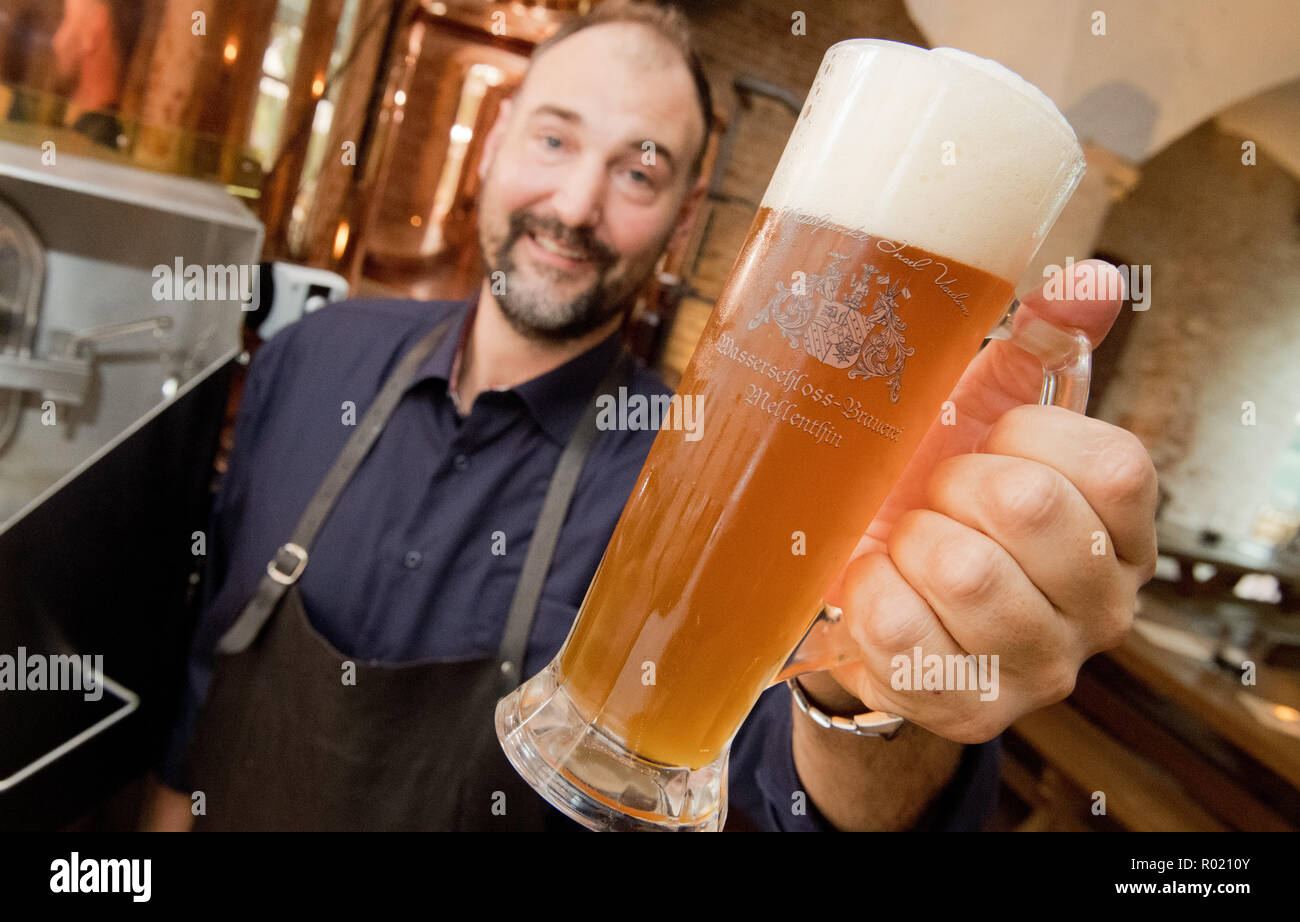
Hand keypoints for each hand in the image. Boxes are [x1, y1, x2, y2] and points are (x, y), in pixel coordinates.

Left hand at [821, 259, 1157, 743]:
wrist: (877, 591)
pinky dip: (866, 589)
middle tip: (930, 497)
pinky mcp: (970, 710)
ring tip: (903, 543)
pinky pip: (897, 624)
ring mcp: (1043, 668)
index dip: (1020, 440)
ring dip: (907, 538)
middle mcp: (1104, 607)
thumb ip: (1043, 344)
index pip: (1106, 464)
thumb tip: (1092, 278)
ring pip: (963, 570)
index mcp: (1123, 528)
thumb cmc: (936, 491)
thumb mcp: (987, 412)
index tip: (985, 448)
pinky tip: (876, 585)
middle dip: (950, 484)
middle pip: (1027, 508)